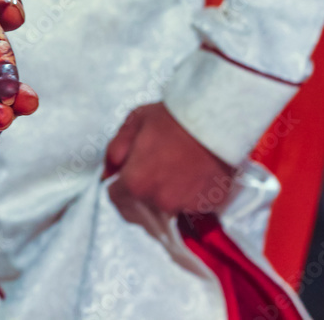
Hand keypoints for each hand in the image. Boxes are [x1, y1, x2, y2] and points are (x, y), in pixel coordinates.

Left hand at [105, 103, 235, 214]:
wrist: (217, 120)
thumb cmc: (171, 118)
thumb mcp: (133, 123)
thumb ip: (114, 151)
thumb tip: (106, 175)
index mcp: (135, 183)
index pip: (117, 198)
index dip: (118, 185)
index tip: (128, 173)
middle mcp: (160, 201)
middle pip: (143, 204)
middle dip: (144, 190)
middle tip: (156, 166)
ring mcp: (187, 206)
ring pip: (169, 205)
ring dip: (169, 193)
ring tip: (178, 167)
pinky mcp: (211, 205)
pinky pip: (194, 204)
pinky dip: (193, 194)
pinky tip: (196, 173)